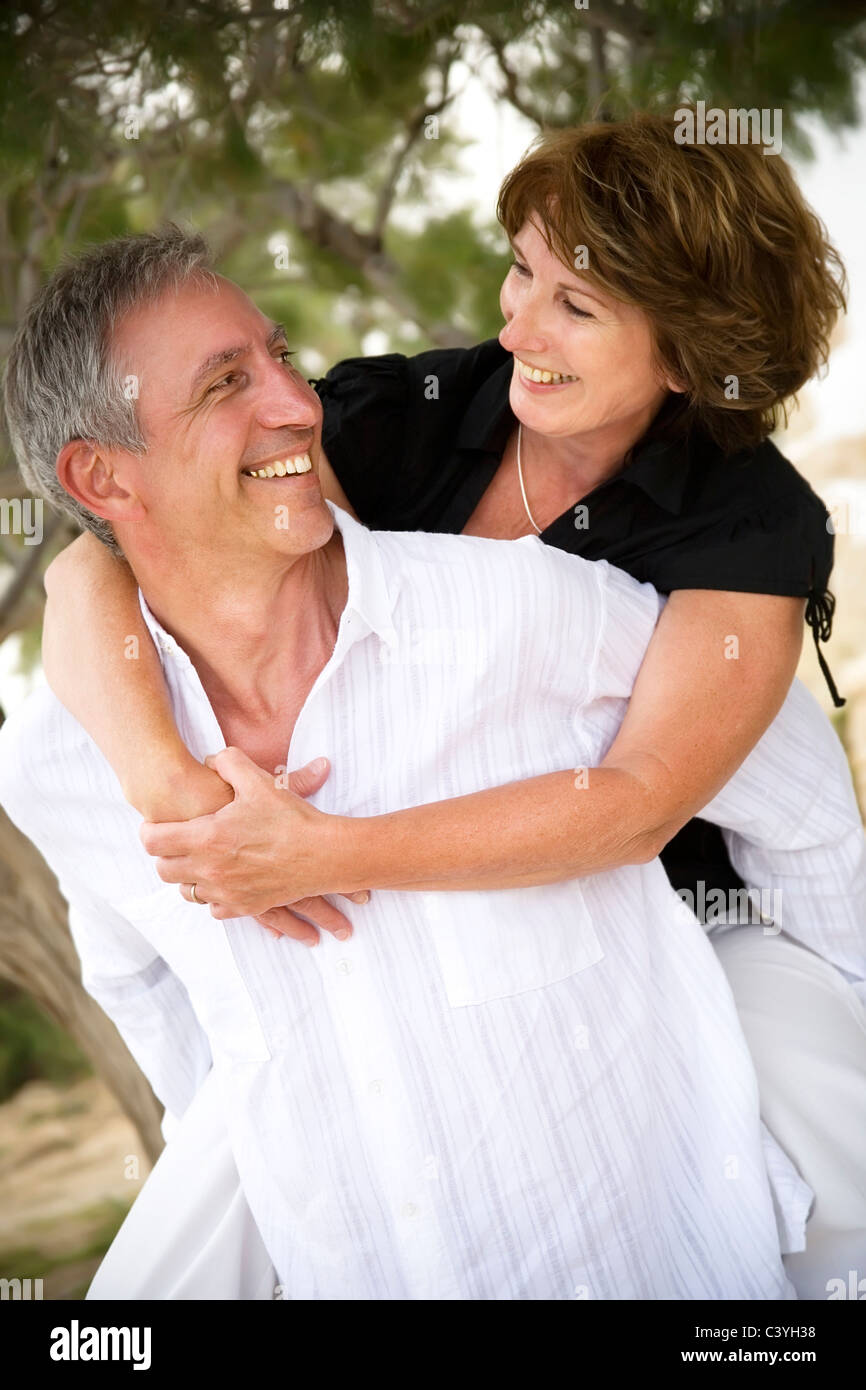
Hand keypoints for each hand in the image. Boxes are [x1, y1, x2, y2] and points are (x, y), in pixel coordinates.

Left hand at [139, 747, 366, 922]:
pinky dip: (213, 894)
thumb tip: (210, 759)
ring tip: (202, 858)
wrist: (324, 855)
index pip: (153, 841)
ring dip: (187, 875)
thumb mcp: (258, 781)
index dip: (149, 830)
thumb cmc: (291, 818)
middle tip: (179, 840)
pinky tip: (223, 878)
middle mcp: (210, 870)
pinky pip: (212, 907)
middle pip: (163, 870)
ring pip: (185, 891)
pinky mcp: (243, 906)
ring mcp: (226, 892)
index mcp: (206, 838)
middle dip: (166, 854)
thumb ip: (228, 763)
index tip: (156, 823)